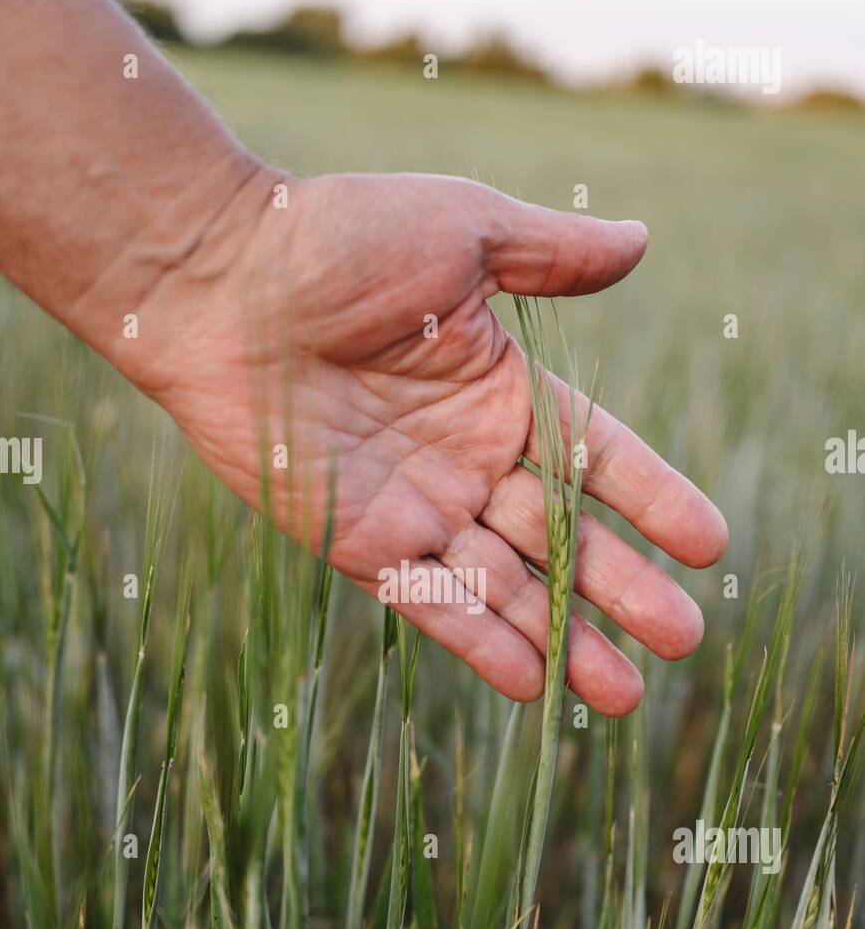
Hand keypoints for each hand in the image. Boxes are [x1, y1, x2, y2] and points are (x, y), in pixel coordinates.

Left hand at [128, 169, 727, 711]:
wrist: (220, 282)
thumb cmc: (336, 241)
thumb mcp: (462, 233)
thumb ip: (550, 255)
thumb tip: (640, 241)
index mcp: (502, 391)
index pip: (597, 457)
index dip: (653, 499)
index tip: (709, 544)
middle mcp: (468, 458)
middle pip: (562, 537)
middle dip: (622, 589)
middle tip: (684, 639)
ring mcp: (416, 506)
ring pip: (507, 585)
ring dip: (565, 639)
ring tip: (624, 696)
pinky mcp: (360, 541)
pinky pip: (431, 601)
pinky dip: (480, 643)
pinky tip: (532, 686)